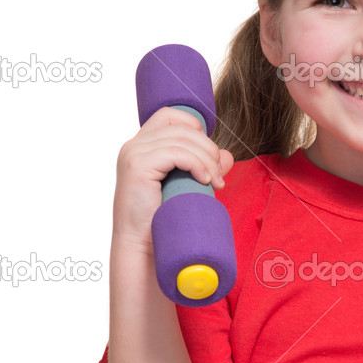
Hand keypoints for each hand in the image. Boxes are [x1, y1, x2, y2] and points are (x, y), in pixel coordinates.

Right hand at [112, 106, 233, 251]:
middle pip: (181, 127)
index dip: (194, 127)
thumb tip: (228, 155)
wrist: (143, 246)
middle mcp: (134, 146)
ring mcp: (133, 154)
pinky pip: (176, 153)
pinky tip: (205, 181)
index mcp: (142, 146)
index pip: (170, 115)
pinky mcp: (137, 166)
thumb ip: (205, 166)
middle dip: (208, 148)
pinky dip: (197, 164)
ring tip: (215, 183)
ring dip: (207, 159)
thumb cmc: (162, 219)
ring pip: (182, 140)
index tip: (209, 155)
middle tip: (219, 175)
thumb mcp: (188, 186)